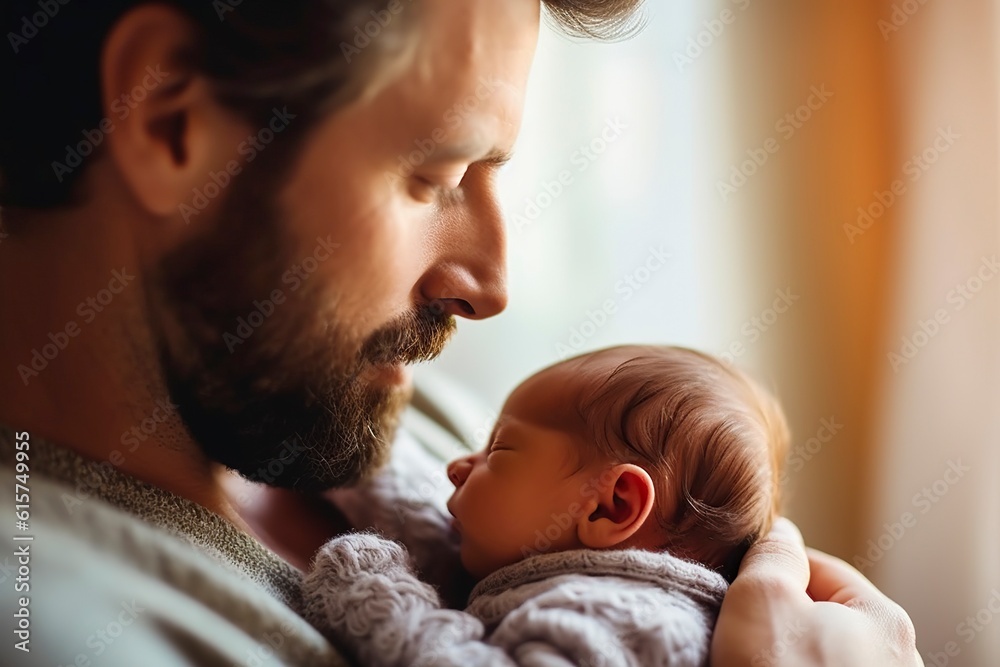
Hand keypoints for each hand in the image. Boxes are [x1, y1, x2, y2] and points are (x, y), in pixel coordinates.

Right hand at [710, 518, 920, 666]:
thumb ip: (772, 554)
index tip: (735, 587)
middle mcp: (898, 664)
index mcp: (885, 621)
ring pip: (819, 661)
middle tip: (738, 633)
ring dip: (782, 660)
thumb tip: (780, 534)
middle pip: (822, 619)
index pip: (819, 569)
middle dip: (778, 622)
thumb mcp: (761, 597)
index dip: (770, 572)